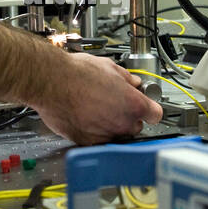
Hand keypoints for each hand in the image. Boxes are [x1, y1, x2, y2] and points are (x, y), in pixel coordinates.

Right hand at [29, 53, 163, 144]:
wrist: (52, 82)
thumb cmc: (78, 73)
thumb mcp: (110, 67)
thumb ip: (127, 78)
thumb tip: (132, 82)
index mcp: (134, 105)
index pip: (155, 114)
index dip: (149, 108)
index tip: (144, 105)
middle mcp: (122, 124)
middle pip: (136, 126)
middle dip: (128, 116)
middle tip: (114, 103)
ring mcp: (106, 135)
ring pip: (116, 134)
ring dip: (111, 124)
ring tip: (96, 108)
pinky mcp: (87, 142)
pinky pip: (98, 139)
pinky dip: (95, 131)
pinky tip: (85, 116)